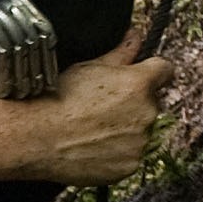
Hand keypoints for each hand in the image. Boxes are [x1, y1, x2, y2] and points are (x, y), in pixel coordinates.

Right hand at [13, 46, 168, 183]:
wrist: (37, 137)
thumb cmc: (59, 98)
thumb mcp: (89, 67)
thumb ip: (121, 52)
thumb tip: (137, 35)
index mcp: (140, 83)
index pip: (165, 70)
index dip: (152, 71)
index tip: (141, 76)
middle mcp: (147, 112)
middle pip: (151, 103)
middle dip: (134, 103)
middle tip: (102, 106)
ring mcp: (140, 142)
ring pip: (140, 132)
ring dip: (126, 130)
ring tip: (93, 129)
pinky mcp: (130, 166)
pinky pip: (129, 156)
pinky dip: (116, 153)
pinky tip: (93, 147)